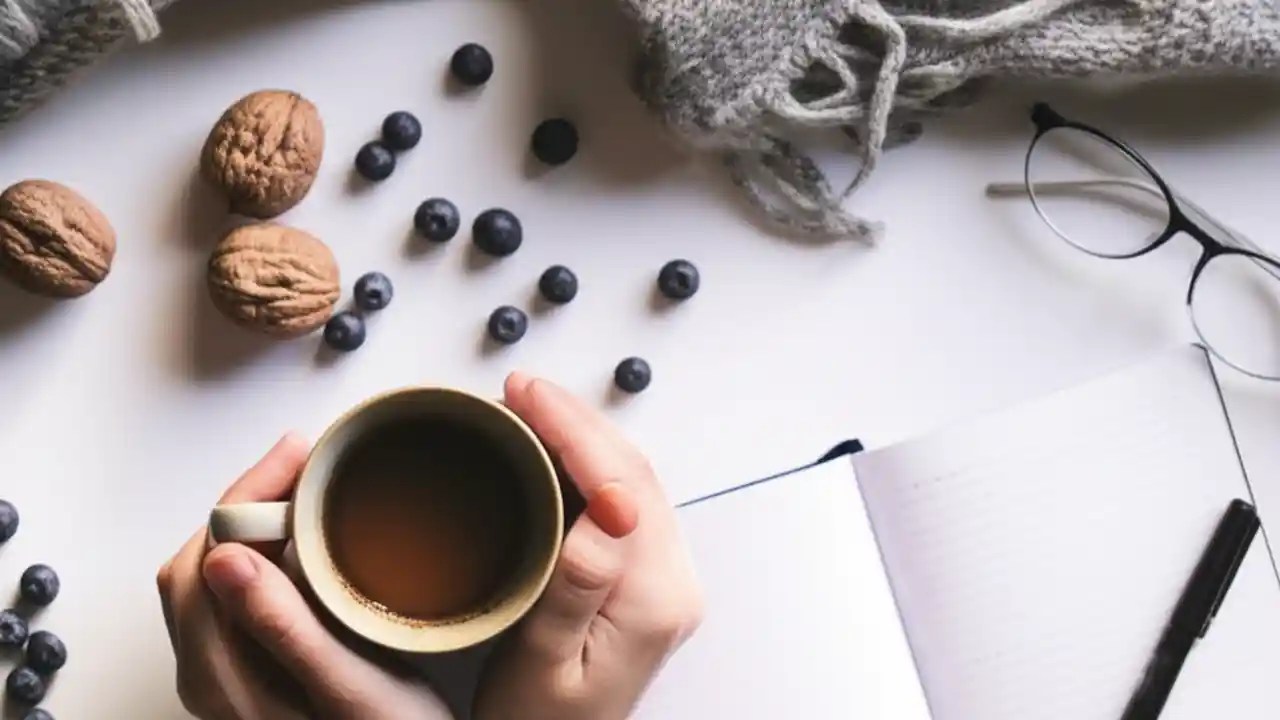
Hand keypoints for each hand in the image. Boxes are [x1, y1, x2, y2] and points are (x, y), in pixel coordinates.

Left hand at [158, 434, 453, 719]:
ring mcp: (229, 675)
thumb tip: (223, 557)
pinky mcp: (253, 675)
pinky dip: (263, 553)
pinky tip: (307, 544)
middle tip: (306, 461)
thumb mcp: (348, 689)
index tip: (302, 453)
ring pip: (215, 575)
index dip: (249, 492)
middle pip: (201, 558)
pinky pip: (237, 596)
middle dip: (246, 497)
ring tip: (308, 490)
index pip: (209, 552)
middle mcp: (211, 674)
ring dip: (251, 523)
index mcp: (222, 674)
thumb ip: (285, 627)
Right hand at [473, 373, 703, 719]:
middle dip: (576, 419)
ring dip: (583, 436)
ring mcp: (662, 579)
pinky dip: (586, 465)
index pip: (622, 485)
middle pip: (633, 471)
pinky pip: (622, 502)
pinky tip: (552, 450)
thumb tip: (606, 509)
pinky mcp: (644, 581)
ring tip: (529, 407)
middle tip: (519, 389)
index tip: (526, 394)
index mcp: (654, 599)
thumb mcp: (543, 664)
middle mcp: (672, 582)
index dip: (574, 428)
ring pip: (630, 480)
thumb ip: (576, 588)